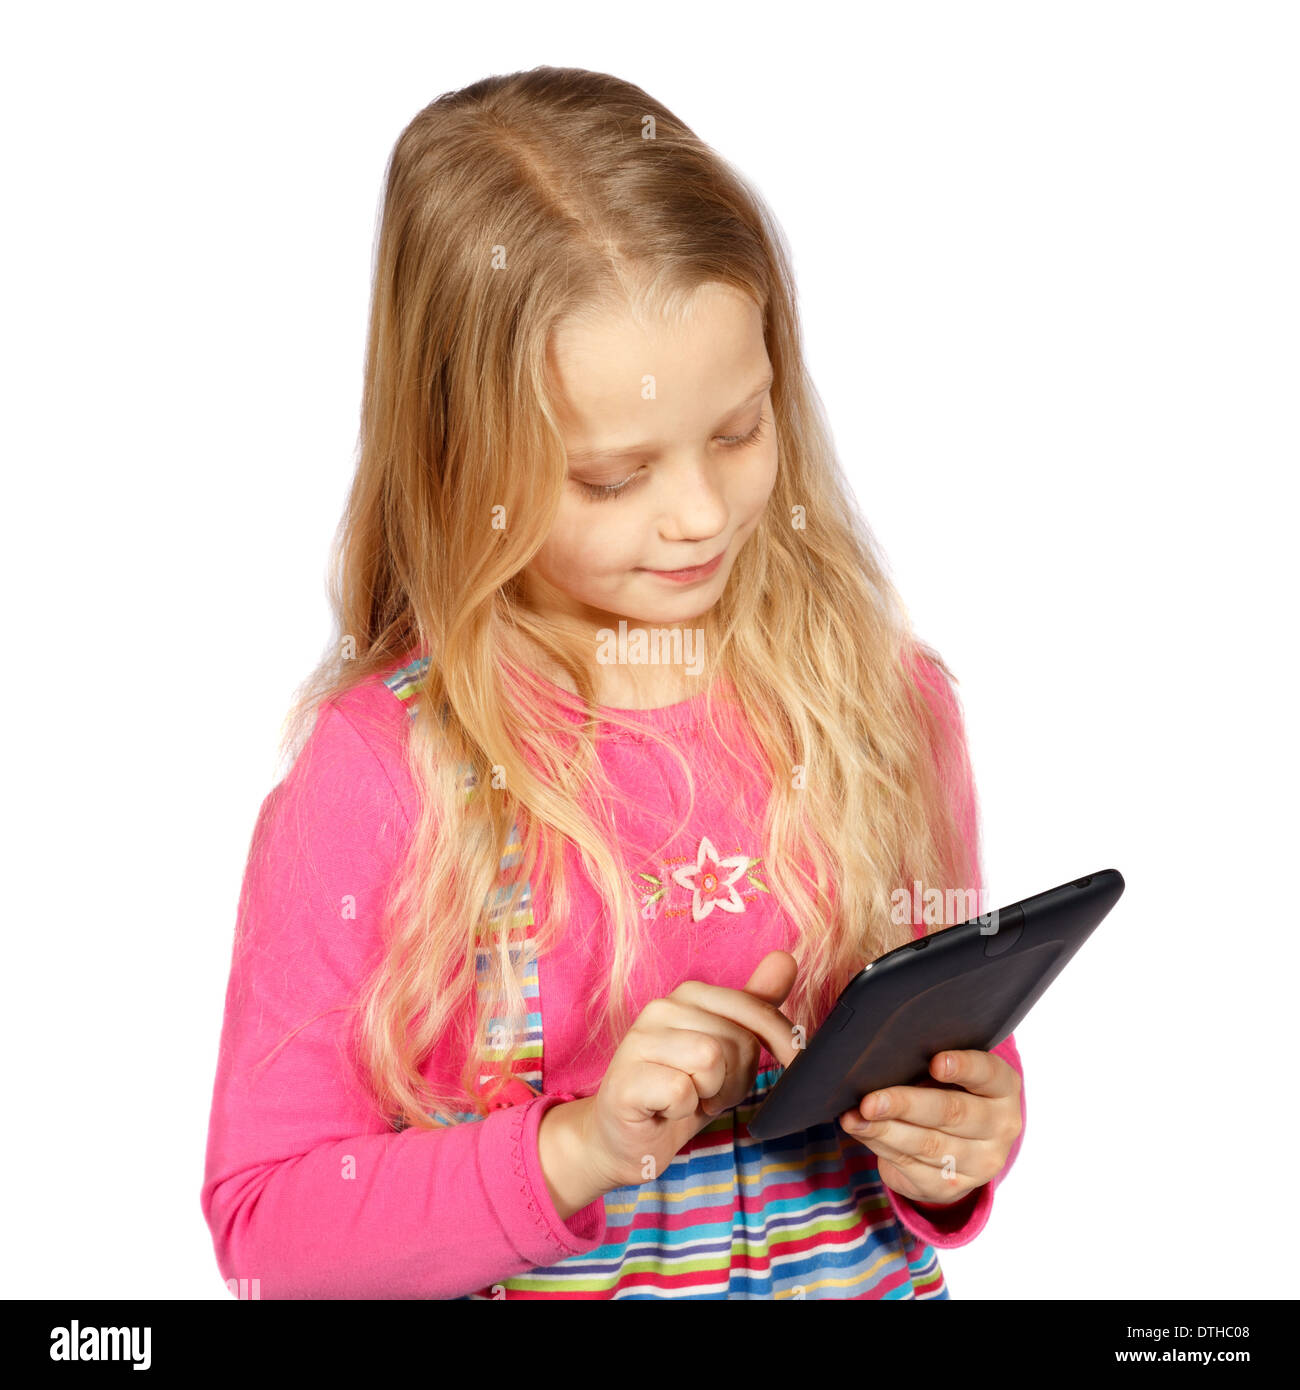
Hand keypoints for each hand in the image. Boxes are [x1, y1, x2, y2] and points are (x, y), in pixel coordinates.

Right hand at [578, 951, 800, 1191]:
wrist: (628, 1139)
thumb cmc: (682, 1092)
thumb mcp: (728, 1051)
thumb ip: (754, 1006)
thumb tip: (786, 959)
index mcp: (690, 995)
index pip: (756, 1010)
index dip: (784, 1043)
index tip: (794, 1066)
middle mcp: (662, 1007)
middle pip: (738, 1041)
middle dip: (737, 1081)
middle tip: (709, 1094)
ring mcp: (638, 1040)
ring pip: (711, 1061)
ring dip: (711, 1095)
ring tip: (689, 1099)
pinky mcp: (625, 1079)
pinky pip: (682, 1091)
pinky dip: (682, 1111)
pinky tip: (664, 1110)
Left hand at [839, 1048, 1021, 1206]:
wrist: (964, 1145)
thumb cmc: (950, 1090)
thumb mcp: (953, 1073)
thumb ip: (929, 1063)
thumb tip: (881, 1060)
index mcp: (1003, 1088)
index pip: (988, 1074)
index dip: (963, 1067)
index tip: (935, 1063)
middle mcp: (1000, 1127)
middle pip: (951, 1113)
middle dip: (905, 1105)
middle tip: (870, 1101)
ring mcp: (980, 1163)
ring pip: (928, 1145)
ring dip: (885, 1131)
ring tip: (854, 1119)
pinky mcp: (953, 1186)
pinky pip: (912, 1166)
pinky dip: (882, 1147)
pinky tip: (862, 1133)